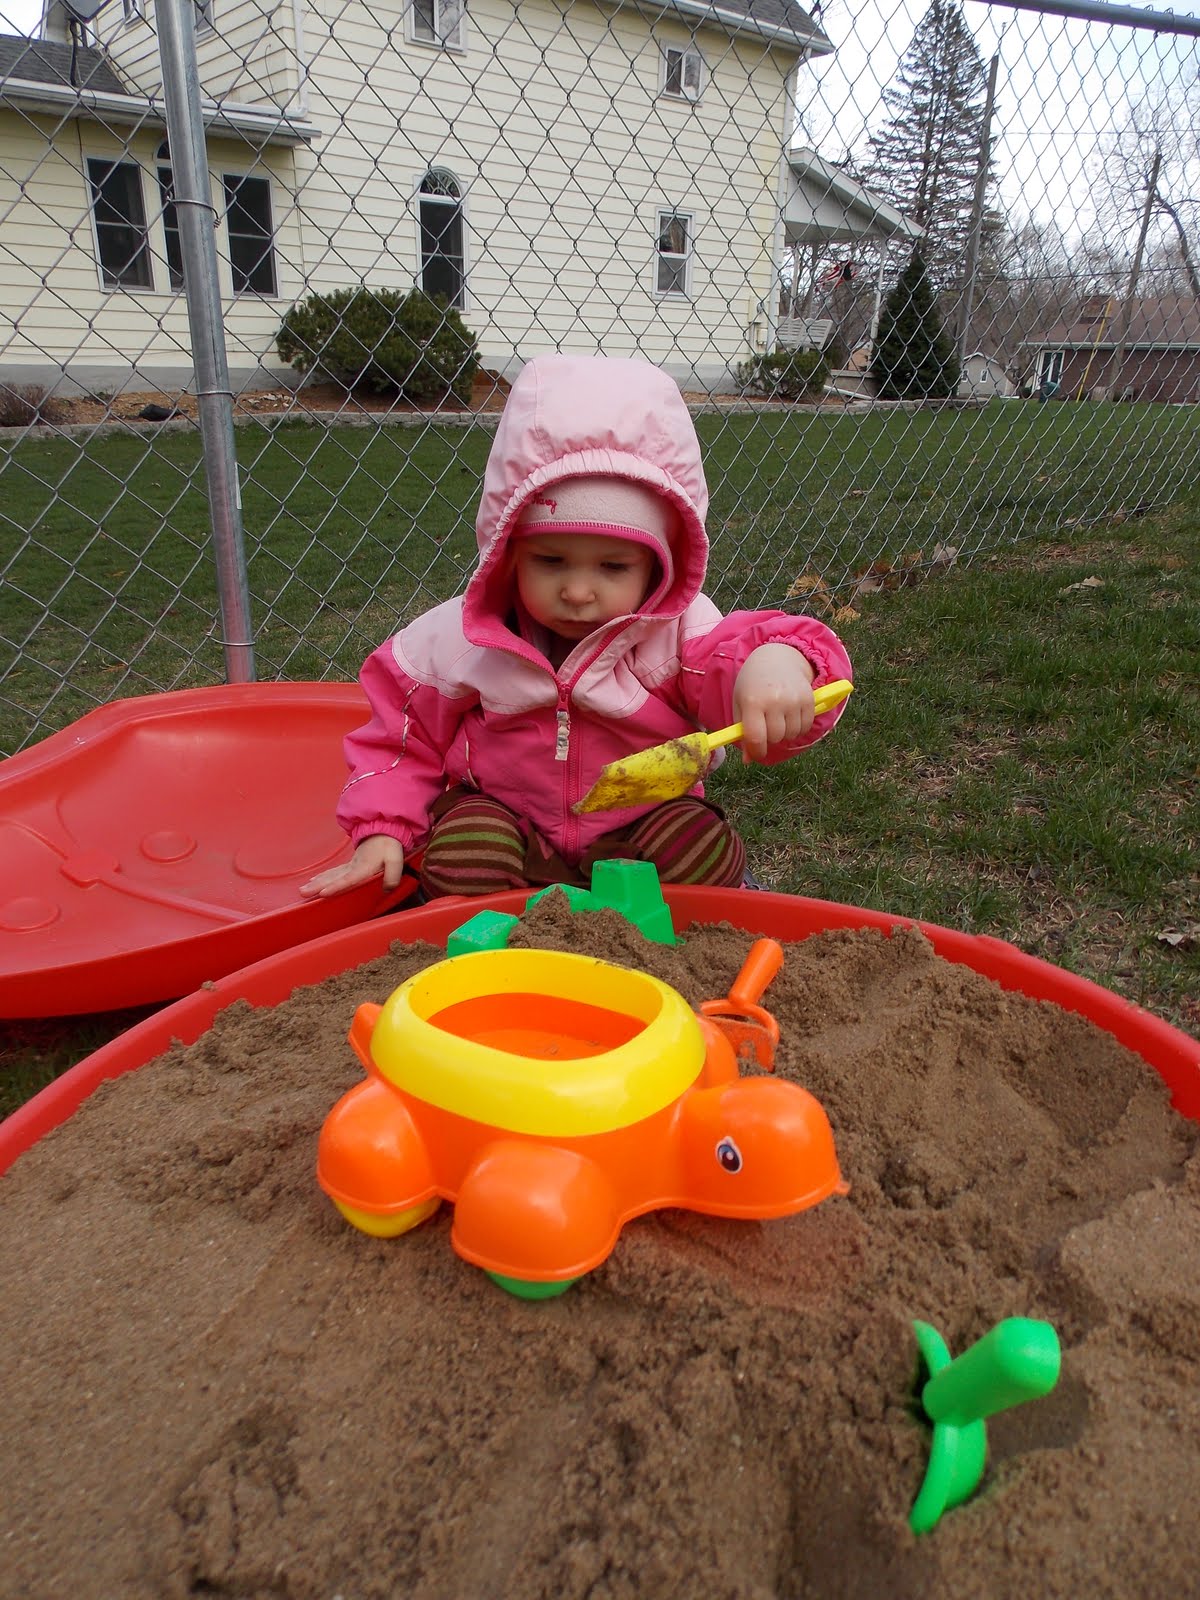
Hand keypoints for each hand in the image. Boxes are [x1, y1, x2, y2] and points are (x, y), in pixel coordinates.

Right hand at [300, 835, 404, 898]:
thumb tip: (386, 890)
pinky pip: (333, 872)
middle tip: (303, 892)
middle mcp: (353, 866)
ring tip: (303, 890)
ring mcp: (349, 865)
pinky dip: (322, 877)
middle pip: (333, 878)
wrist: (384, 831)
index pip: (348, 879)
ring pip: (330, 875)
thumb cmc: (389, 847)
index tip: (323, 892)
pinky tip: (314, 881)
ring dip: (316, 883)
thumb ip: (392, 876)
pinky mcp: (349, 865)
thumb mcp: (396, 861)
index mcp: (363, 867)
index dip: (336, 886)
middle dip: (317, 886)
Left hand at [732, 644, 815, 762]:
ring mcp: (794, 699)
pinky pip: (805, 727)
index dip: (756, 751)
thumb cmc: (753, 684)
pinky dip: (798, 727)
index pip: (756, 738)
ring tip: (778, 717)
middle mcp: (775, 700)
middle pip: (775, 738)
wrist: (777, 658)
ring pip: (791, 734)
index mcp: (753, 701)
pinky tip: (790, 714)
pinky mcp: (809, 699)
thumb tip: (748, 761)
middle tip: (766, 725)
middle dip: (769, 738)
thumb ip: (742, 732)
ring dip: (785, 732)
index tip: (756, 754)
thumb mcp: (740, 704)